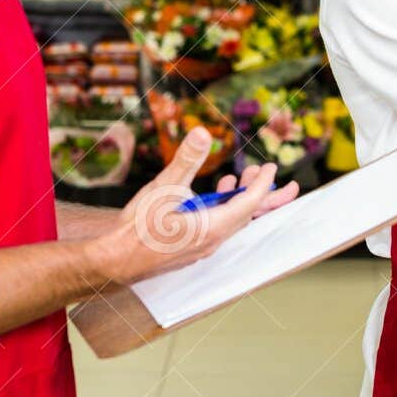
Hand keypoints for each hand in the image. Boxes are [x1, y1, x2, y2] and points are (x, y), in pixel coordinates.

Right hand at [105, 127, 295, 282]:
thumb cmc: (136, 230)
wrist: (114, 263)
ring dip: (240, 201)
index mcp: (211, 228)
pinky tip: (211, 195)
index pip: (249, 204)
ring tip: (239, 180)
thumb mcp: (162, 189)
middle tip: (283, 183)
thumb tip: (202, 133)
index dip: (262, 185)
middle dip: (265, 196)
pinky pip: (217, 228)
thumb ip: (186, 161)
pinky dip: (222, 210)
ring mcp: (201, 247)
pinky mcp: (190, 249)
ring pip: (231, 222)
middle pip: (248, 216)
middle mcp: (212, 241)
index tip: (270, 169)